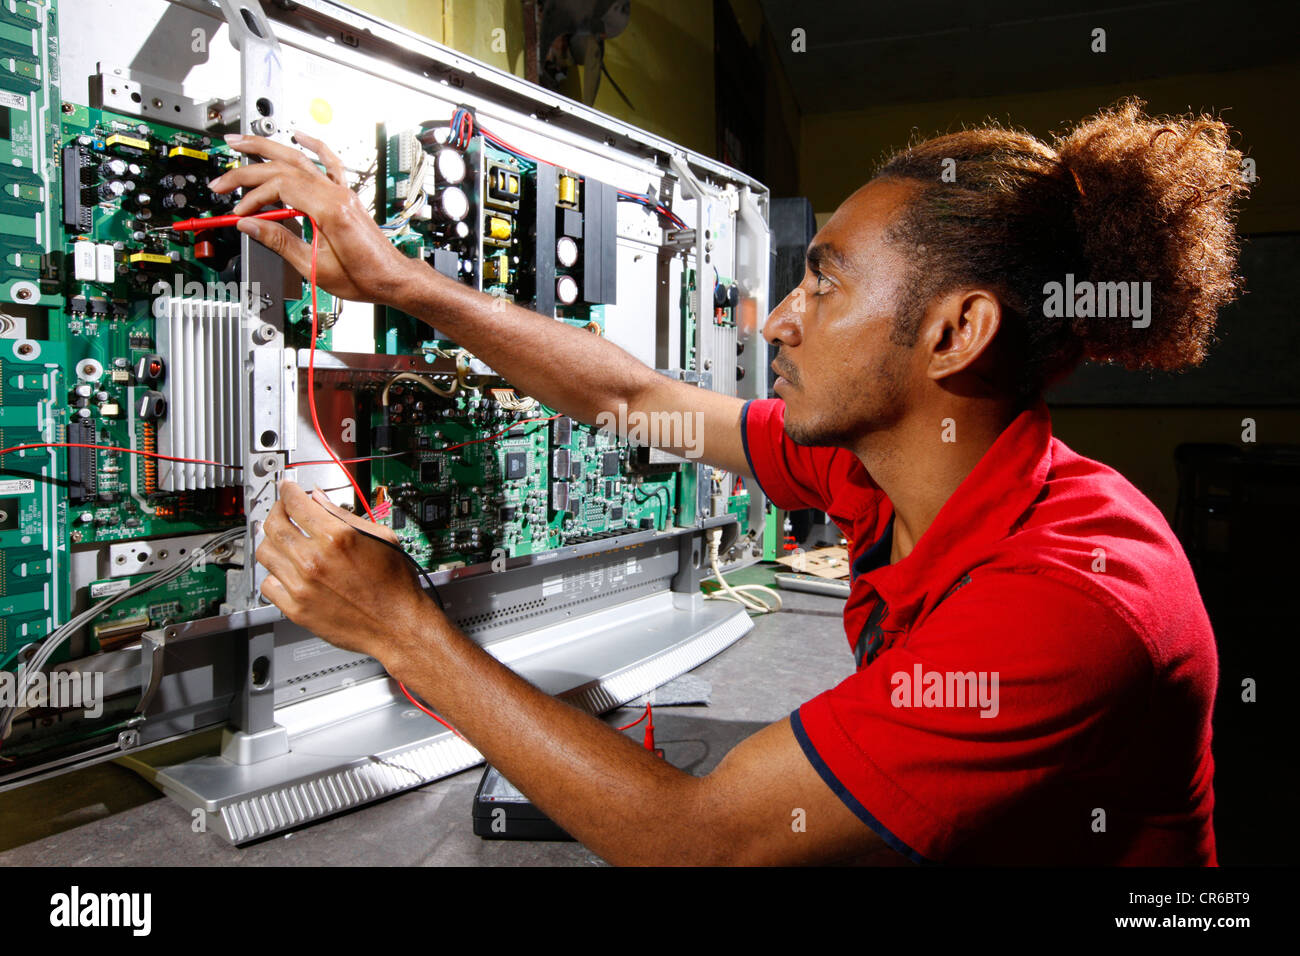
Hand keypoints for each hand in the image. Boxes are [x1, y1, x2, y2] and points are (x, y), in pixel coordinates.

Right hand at [208, 131, 418, 303]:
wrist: (391, 278)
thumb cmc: (363, 277)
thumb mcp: (314, 267)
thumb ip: (279, 241)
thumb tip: (249, 225)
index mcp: (331, 211)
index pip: (280, 188)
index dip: (253, 199)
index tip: (239, 213)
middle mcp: (337, 194)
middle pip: (284, 168)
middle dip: (247, 172)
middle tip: (221, 180)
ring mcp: (342, 192)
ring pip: (301, 158)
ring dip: (268, 147)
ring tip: (241, 141)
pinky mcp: (345, 196)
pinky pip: (330, 162)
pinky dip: (313, 145)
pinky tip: (298, 134)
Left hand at [255, 481, 441, 664]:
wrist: (397, 626)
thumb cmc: (395, 586)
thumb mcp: (381, 538)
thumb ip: (345, 516)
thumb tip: (320, 500)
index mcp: (337, 538)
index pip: (296, 504)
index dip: (288, 491)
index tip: (287, 490)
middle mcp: (314, 561)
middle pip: (274, 525)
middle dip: (275, 510)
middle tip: (281, 510)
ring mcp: (302, 586)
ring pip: (266, 553)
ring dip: (271, 541)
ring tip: (282, 541)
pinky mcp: (296, 609)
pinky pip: (268, 585)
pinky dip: (273, 574)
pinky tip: (285, 571)